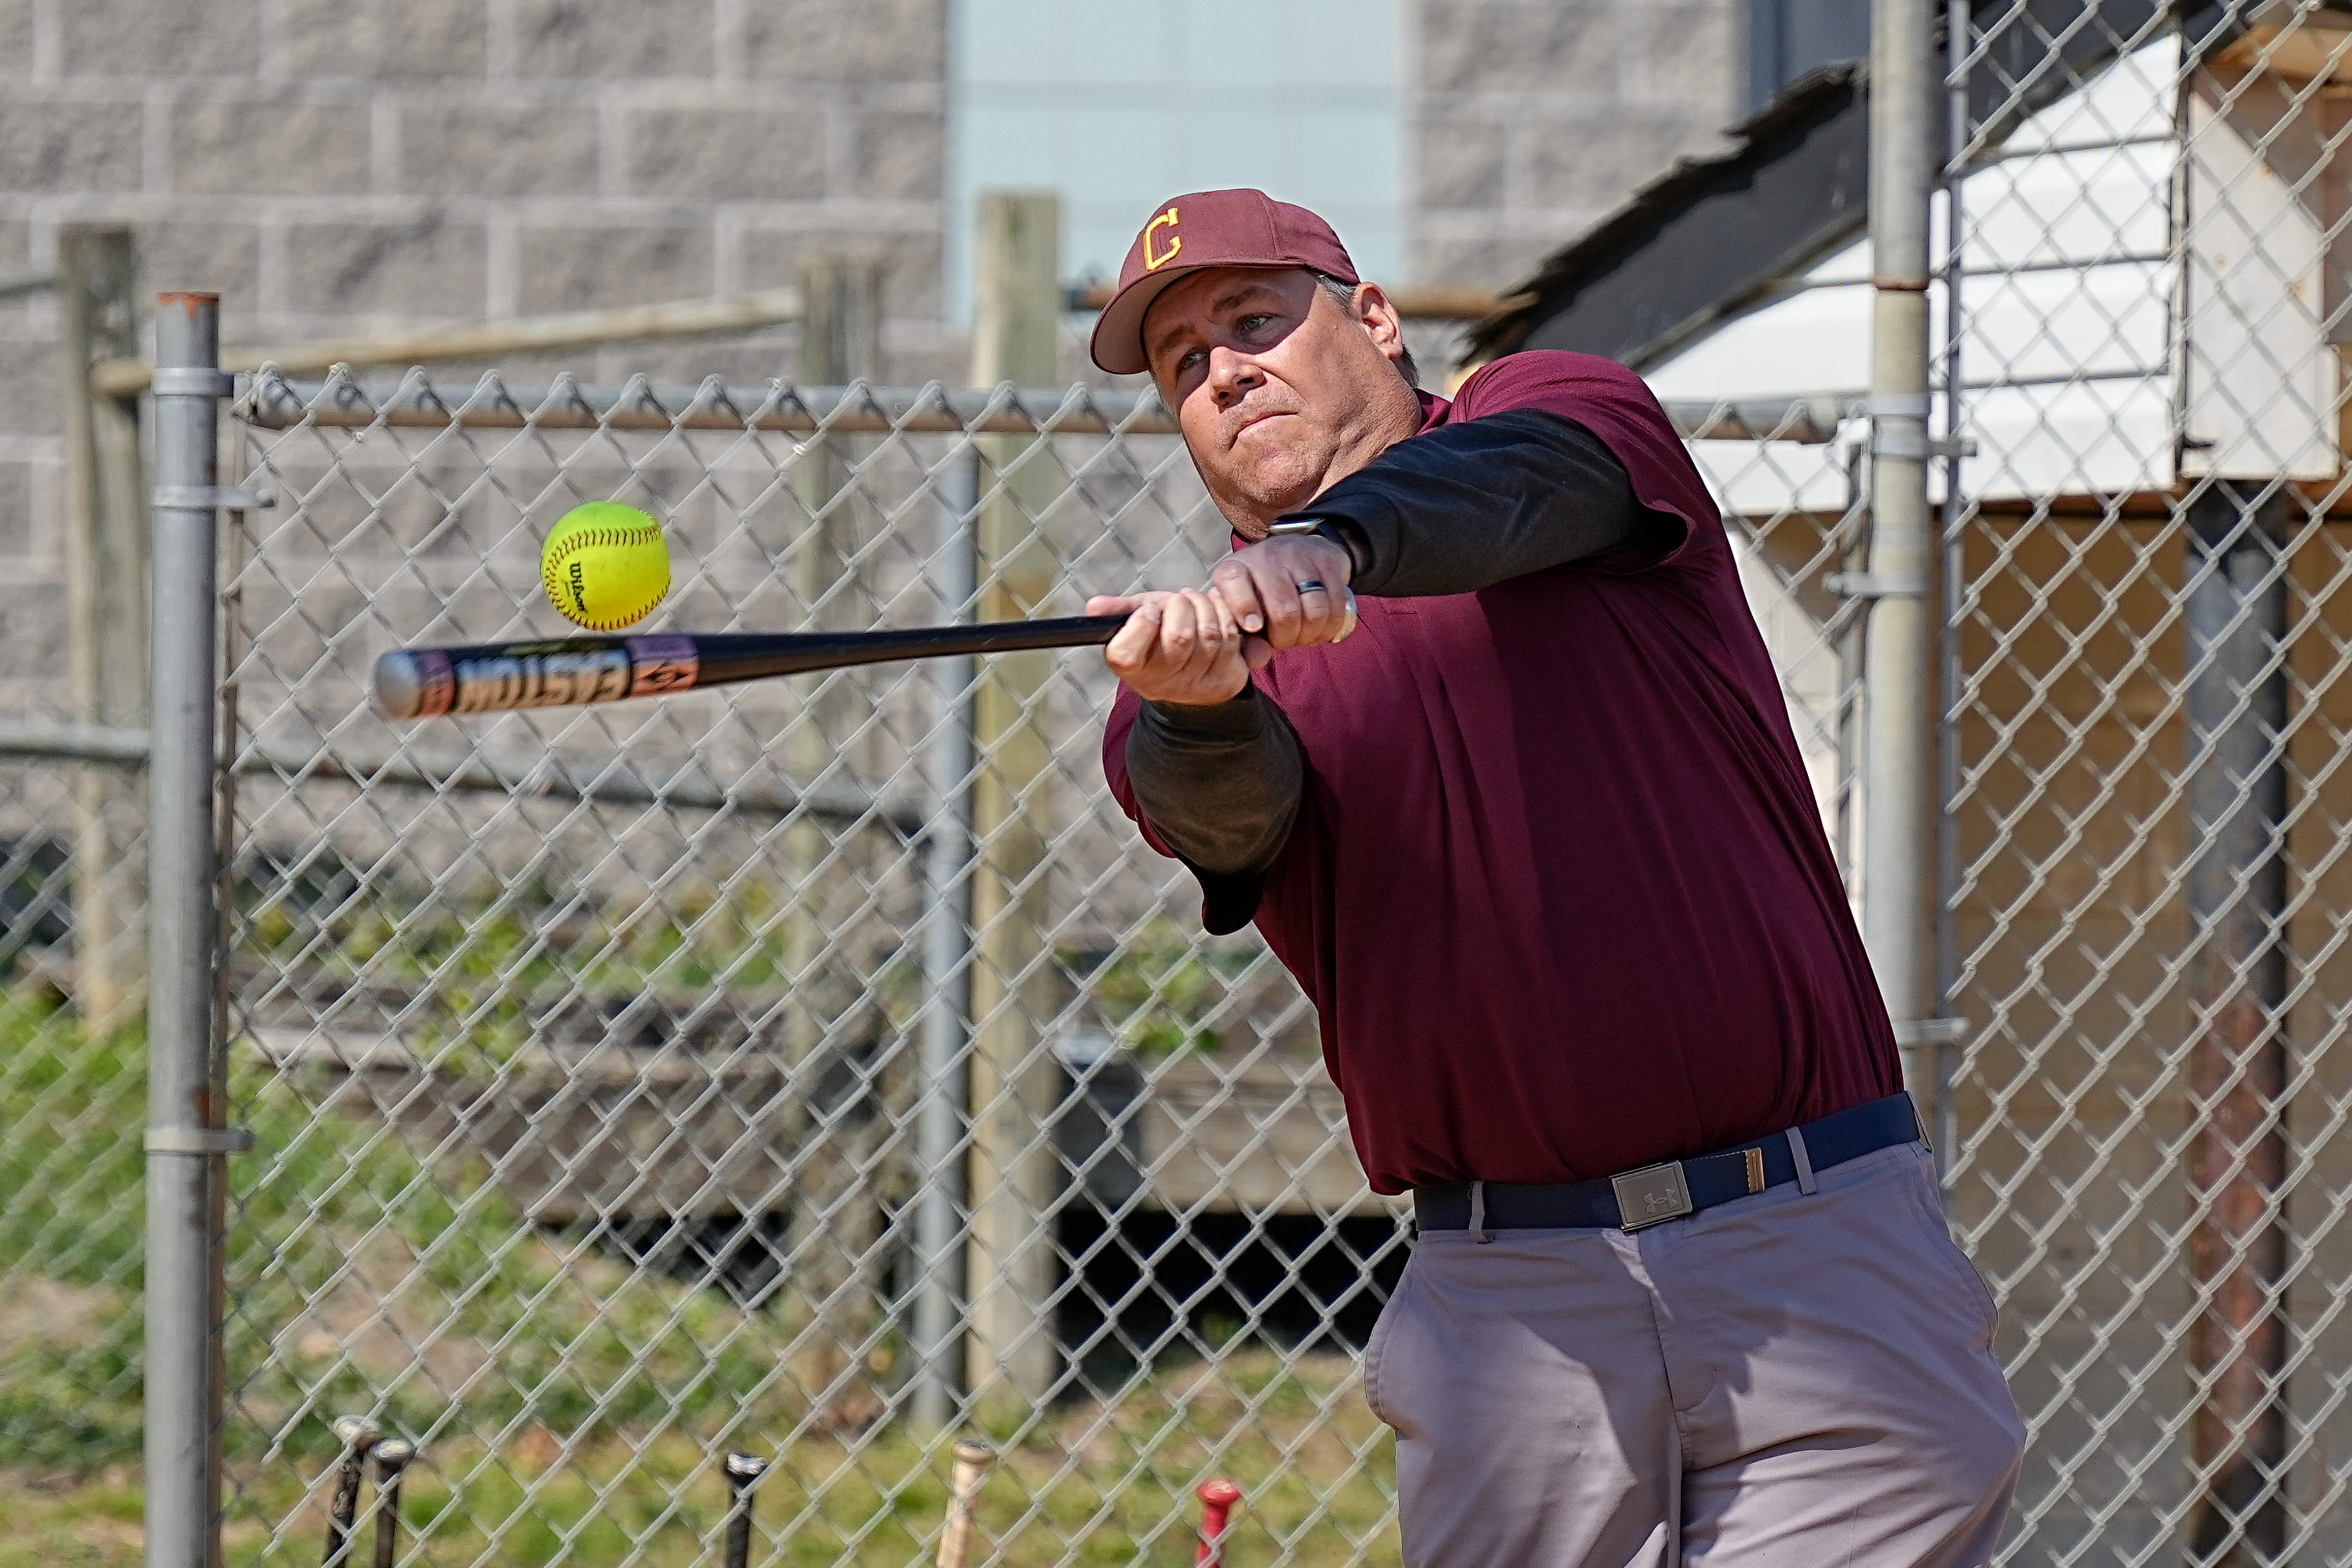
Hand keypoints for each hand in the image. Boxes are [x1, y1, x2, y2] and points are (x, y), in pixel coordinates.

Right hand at [1086, 589, 1257, 705]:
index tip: (1150, 610)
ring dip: (1204, 606)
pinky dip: (1224, 614)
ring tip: (1195, 603)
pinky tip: (1215, 611)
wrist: (1194, 670)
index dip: (1142, 623)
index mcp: (1129, 668)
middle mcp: (1159, 683)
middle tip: (1178, 600)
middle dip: (1181, 606)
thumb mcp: (1135, 621)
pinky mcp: (1223, 679)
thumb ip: (1117, 612)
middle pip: (1178, 637)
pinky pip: (1229, 637)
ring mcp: (1193, 685)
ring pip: (1208, 634)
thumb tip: (1093, 607)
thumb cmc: (1159, 637)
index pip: (1126, 653)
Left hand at [1208, 533, 1354, 650]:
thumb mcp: (1243, 613)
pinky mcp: (1328, 559)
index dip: (1244, 607)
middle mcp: (1265, 556)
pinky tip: (1321, 628)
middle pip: (1284, 610)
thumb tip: (1255, 661)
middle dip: (1286, 638)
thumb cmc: (1262, 592)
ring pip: (1315, 610)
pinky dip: (1330, 626)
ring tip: (1302, 635)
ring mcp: (1299, 555)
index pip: (1233, 581)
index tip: (1254, 627)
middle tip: (1284, 641)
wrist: (1296, 551)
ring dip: (1310, 634)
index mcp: (1235, 568)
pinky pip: (1337, 604)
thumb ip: (1246, 641)